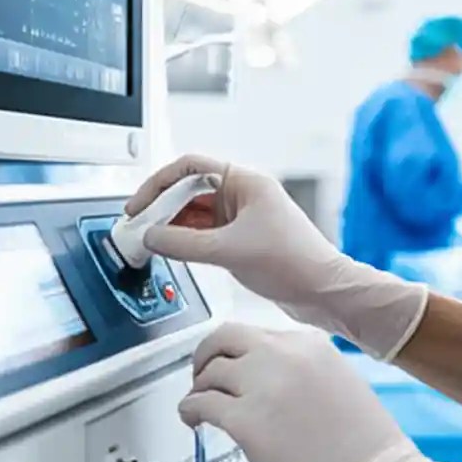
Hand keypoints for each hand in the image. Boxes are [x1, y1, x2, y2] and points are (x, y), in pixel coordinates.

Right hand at [127, 155, 428, 359]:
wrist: (323, 293)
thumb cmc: (293, 263)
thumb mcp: (229, 251)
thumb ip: (184, 243)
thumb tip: (152, 237)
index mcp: (245, 182)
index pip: (190, 169)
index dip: (159, 184)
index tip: (140, 205)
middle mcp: (243, 195)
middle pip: (189, 191)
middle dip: (161, 207)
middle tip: (139, 226)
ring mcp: (243, 218)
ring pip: (196, 214)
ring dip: (172, 225)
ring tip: (150, 240)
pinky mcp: (243, 241)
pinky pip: (205, 234)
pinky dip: (186, 241)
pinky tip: (172, 251)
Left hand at [179, 323, 461, 461]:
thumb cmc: (366, 451)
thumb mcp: (339, 387)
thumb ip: (302, 375)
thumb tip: (268, 387)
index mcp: (310, 344)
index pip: (259, 335)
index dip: (240, 354)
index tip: (233, 370)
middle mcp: (284, 354)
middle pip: (225, 338)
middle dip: (207, 356)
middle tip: (202, 377)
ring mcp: (263, 385)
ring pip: (209, 372)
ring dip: (198, 388)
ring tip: (200, 408)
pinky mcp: (246, 421)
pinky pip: (200, 404)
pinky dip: (189, 410)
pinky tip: (194, 422)